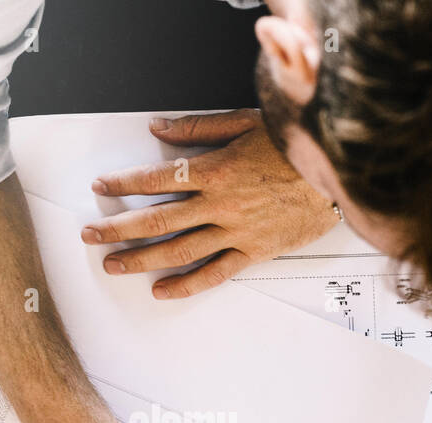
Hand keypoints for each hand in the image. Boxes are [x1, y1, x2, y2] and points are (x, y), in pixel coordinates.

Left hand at [82, 110, 339, 298]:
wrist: (343, 171)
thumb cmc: (296, 143)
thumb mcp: (246, 122)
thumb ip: (198, 128)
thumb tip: (158, 129)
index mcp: (214, 170)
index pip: (155, 178)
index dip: (123, 183)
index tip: (99, 187)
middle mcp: (219, 205)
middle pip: (156, 220)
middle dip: (117, 228)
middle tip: (89, 236)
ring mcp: (236, 232)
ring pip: (178, 251)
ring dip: (141, 259)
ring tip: (113, 265)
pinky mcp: (255, 251)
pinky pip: (215, 273)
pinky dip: (186, 285)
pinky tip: (161, 291)